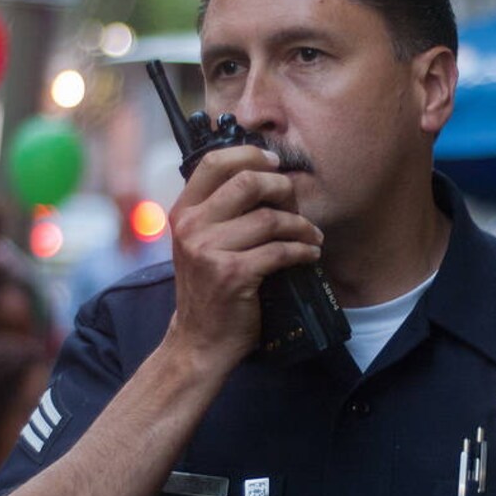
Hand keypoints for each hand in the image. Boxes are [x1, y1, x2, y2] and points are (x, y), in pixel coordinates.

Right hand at [165, 145, 322, 369]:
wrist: (199, 340)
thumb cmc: (208, 289)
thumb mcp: (199, 243)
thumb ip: (218, 211)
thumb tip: (263, 176)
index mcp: (183, 212)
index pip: (214, 162)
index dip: (250, 155)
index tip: (275, 163)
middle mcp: (191, 227)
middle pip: (247, 182)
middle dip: (282, 189)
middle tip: (296, 204)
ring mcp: (208, 250)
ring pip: (269, 219)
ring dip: (300, 226)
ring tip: (311, 235)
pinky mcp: (232, 274)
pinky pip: (279, 250)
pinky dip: (302, 251)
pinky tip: (310, 254)